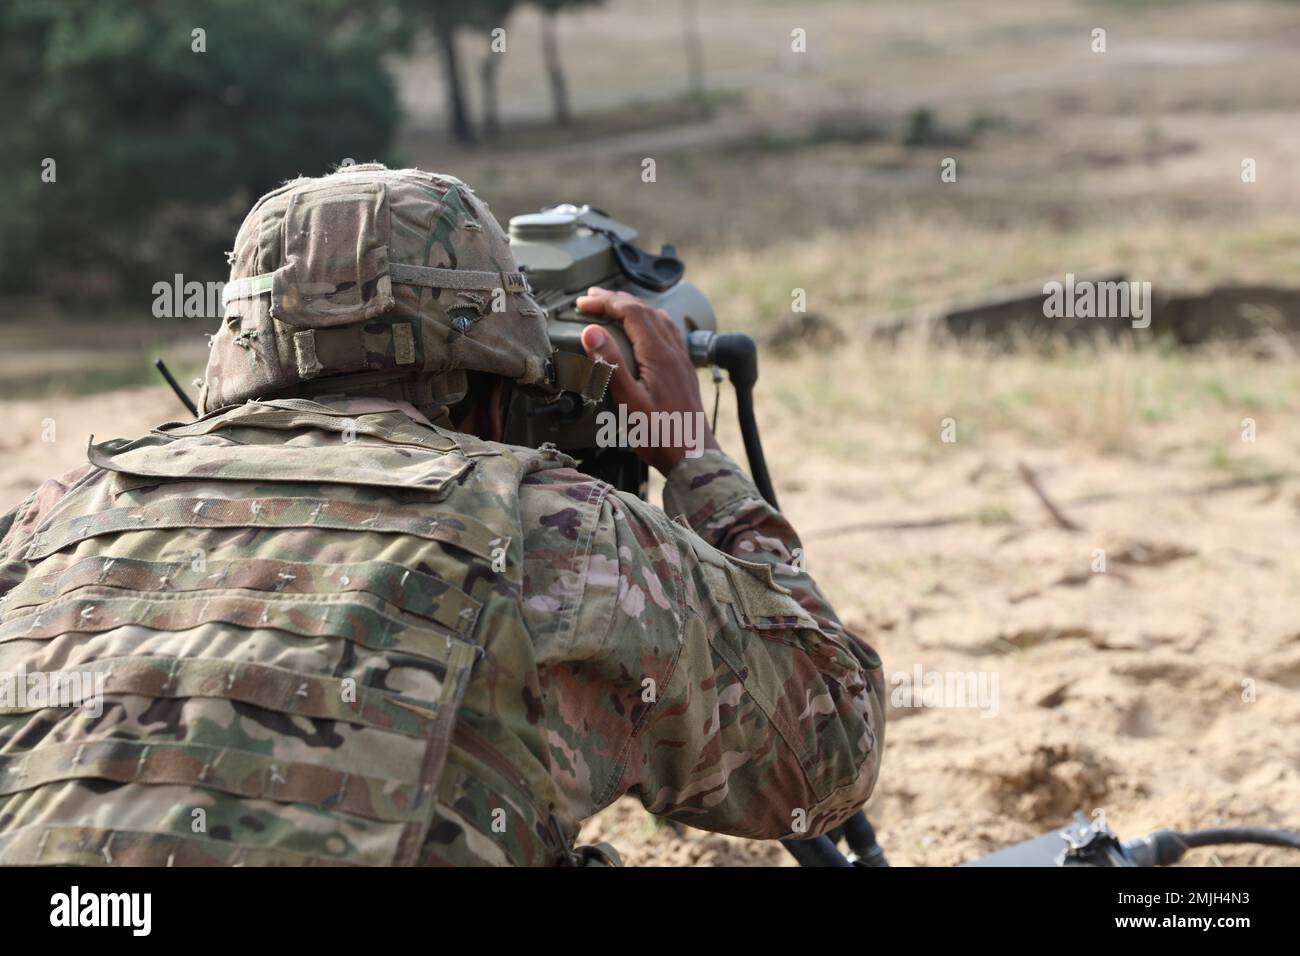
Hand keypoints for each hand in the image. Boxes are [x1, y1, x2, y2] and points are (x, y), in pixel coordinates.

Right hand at [577, 286, 718, 475]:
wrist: (693, 457)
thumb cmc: (661, 436)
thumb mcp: (628, 403)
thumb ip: (610, 366)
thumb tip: (591, 332)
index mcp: (658, 355)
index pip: (630, 312)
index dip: (605, 302)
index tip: (583, 303)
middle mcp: (673, 351)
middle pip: (644, 310)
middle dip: (616, 300)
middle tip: (591, 298)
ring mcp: (681, 359)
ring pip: (658, 318)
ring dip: (633, 308)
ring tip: (613, 307)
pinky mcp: (683, 370)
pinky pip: (668, 332)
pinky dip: (649, 321)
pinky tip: (646, 329)